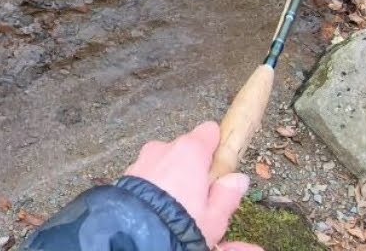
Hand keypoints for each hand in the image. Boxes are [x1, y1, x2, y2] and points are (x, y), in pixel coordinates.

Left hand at [124, 122, 262, 250]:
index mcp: (189, 151)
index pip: (209, 132)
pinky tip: (158, 206)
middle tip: (200, 197)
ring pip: (165, 163)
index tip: (222, 166)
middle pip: (186, 150)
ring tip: (178, 205)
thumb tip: (238, 180)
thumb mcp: (214, 216)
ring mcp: (142, 159)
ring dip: (172, 178)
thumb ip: (228, 194)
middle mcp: (163, 148)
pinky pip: (148, 174)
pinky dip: (155, 185)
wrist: (136, 233)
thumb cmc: (179, 223)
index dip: (217, 147)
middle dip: (193, 168)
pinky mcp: (127, 174)